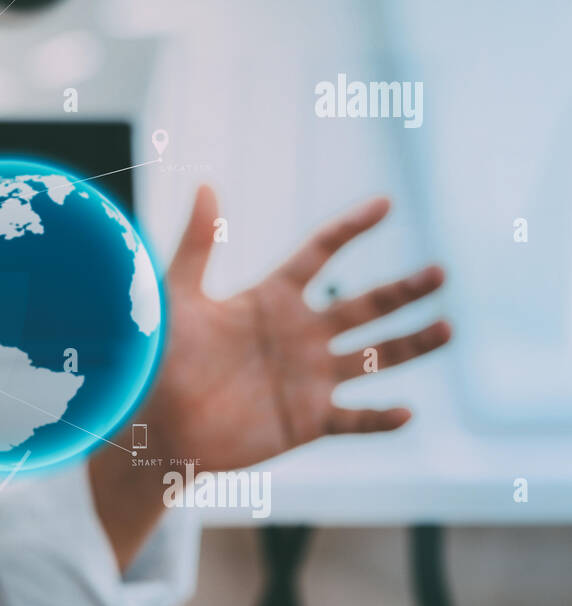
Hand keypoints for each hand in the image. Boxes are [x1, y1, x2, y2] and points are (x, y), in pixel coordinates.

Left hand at [145, 185, 449, 470]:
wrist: (156, 421)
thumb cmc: (161, 357)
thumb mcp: (181, 296)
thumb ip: (197, 244)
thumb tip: (204, 184)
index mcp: (271, 299)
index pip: (320, 254)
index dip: (350, 229)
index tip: (385, 204)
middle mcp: (298, 335)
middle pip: (363, 306)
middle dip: (403, 291)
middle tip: (440, 273)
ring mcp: (308, 378)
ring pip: (373, 358)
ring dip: (411, 344)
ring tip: (448, 327)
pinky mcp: (307, 421)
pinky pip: (355, 420)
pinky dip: (380, 419)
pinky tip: (406, 412)